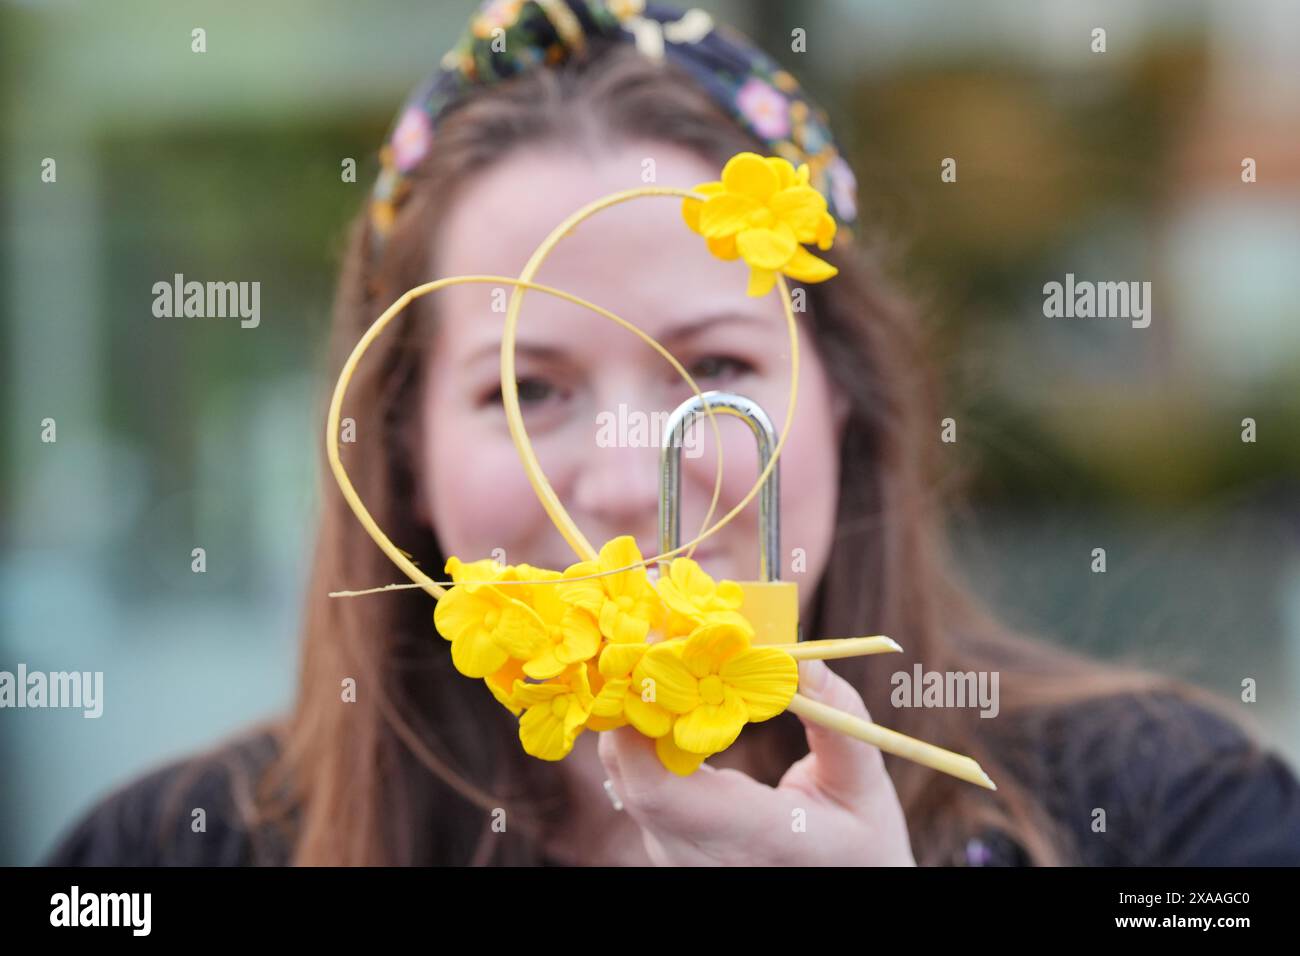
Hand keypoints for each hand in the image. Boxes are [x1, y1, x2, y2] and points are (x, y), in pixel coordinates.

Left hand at [597, 657, 915, 865]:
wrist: (845, 887)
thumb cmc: (860, 841)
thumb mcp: (863, 783)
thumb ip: (837, 717)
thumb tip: (801, 654)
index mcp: (752, 839)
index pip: (659, 790)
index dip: (638, 721)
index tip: (658, 652)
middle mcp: (695, 856)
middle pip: (628, 771)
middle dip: (633, 694)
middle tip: (658, 628)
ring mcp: (672, 852)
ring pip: (623, 771)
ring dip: (635, 705)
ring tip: (663, 645)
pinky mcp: (664, 839)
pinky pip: (634, 776)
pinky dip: (643, 727)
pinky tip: (667, 684)